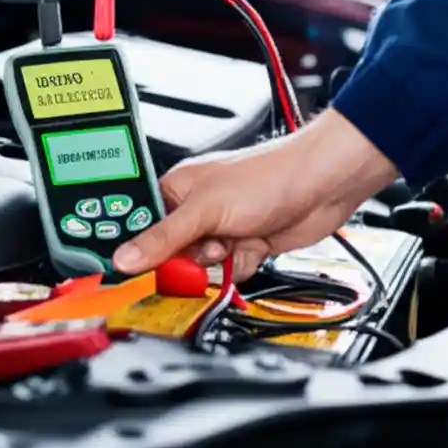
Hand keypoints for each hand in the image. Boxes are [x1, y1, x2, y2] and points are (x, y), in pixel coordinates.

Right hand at [112, 110, 398, 280]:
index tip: (143, 269)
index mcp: (175, 190)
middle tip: (204, 251)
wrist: (323, 185)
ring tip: (234, 242)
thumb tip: (124, 258)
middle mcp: (195, 209)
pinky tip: (253, 246)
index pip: (142, 228)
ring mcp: (221, 228)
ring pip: (201, 268)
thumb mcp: (205, 211)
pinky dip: (241, 266)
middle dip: (189, 260)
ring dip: (219, 263)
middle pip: (171, 255)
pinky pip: (227, 272)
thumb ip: (162, 239)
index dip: (141, 251)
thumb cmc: (268, 175)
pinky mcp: (244, 244)